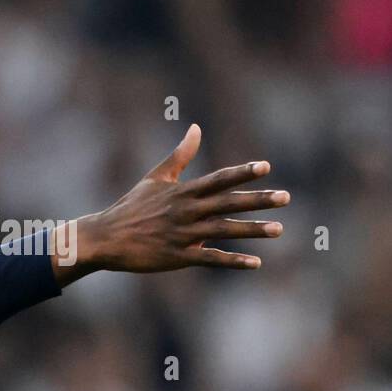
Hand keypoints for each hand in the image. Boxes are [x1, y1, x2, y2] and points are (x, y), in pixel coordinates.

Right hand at [51, 124, 288, 286]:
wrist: (106, 238)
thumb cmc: (131, 206)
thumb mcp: (156, 177)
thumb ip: (180, 154)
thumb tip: (196, 127)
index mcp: (182, 191)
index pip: (218, 180)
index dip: (241, 173)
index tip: (266, 168)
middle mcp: (186, 211)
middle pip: (227, 203)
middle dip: (258, 201)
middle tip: (286, 198)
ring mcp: (183, 235)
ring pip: (223, 230)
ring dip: (252, 230)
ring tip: (279, 230)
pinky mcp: (177, 257)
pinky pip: (210, 259)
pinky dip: (233, 261)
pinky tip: (255, 263)